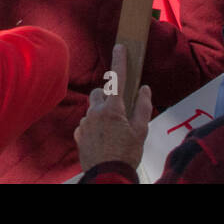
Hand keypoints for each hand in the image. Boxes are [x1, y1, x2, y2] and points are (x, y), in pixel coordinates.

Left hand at [74, 44, 151, 172]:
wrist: (107, 177)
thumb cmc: (126, 155)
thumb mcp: (141, 132)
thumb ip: (142, 107)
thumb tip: (144, 89)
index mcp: (112, 109)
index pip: (117, 79)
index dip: (119, 61)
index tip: (119, 47)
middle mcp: (95, 112)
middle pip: (100, 92)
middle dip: (108, 95)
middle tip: (120, 109)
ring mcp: (85, 123)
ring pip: (93, 108)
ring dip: (102, 112)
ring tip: (113, 131)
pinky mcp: (78, 134)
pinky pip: (87, 123)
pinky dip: (94, 126)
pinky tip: (103, 139)